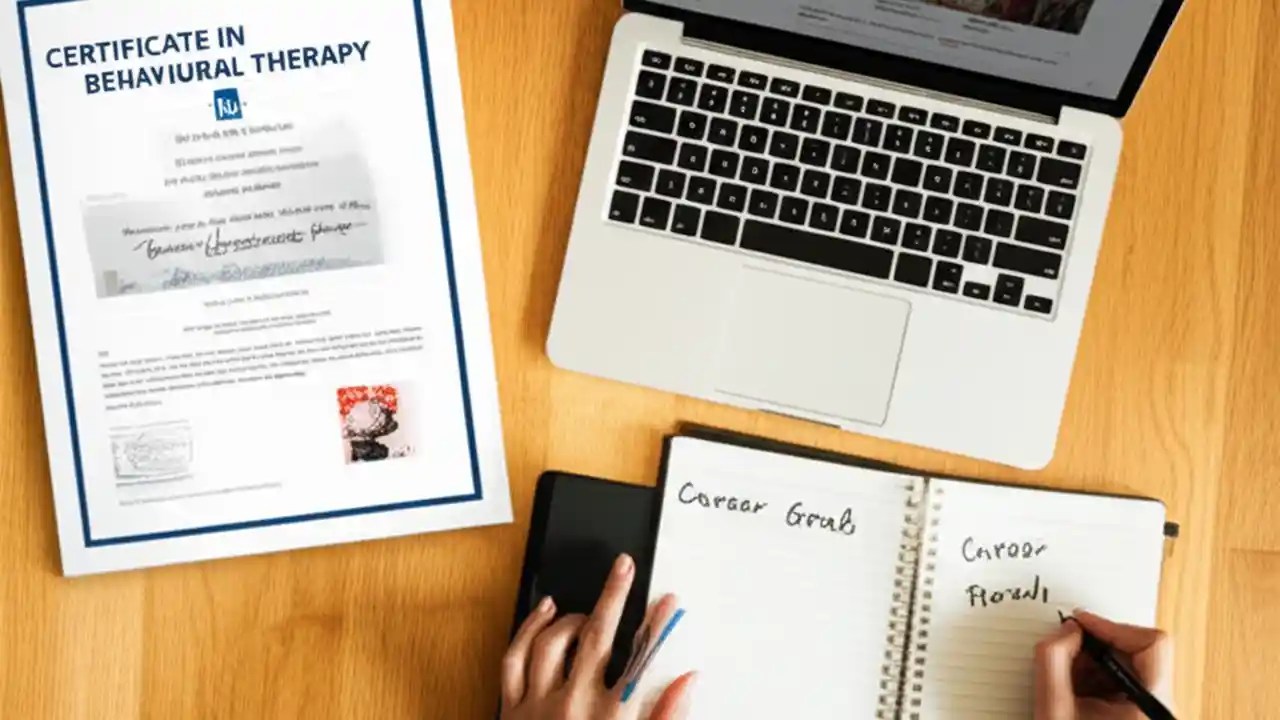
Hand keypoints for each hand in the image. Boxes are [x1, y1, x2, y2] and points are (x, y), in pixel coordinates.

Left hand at [501, 554, 696, 719]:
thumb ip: (666, 718)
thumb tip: (688, 683)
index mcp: (611, 719)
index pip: (641, 658)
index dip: (658, 624)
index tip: (669, 601)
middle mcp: (574, 705)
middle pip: (596, 634)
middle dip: (613, 595)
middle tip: (624, 568)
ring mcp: (539, 705)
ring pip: (553, 640)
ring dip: (571, 615)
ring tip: (587, 604)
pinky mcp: (512, 711)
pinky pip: (515, 658)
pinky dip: (528, 630)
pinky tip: (541, 613)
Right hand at [1034, 610, 1173, 719]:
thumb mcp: (1052, 708)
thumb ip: (1052, 659)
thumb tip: (1067, 630)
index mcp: (1150, 708)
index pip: (1152, 644)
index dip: (1113, 626)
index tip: (1081, 624)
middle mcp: (1161, 710)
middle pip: (1141, 652)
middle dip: (1098, 648)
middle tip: (1069, 652)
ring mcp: (1154, 713)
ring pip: (1133, 666)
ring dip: (1096, 664)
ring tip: (1071, 683)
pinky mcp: (1144, 716)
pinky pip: (1127, 682)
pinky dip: (1099, 679)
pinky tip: (1080, 695)